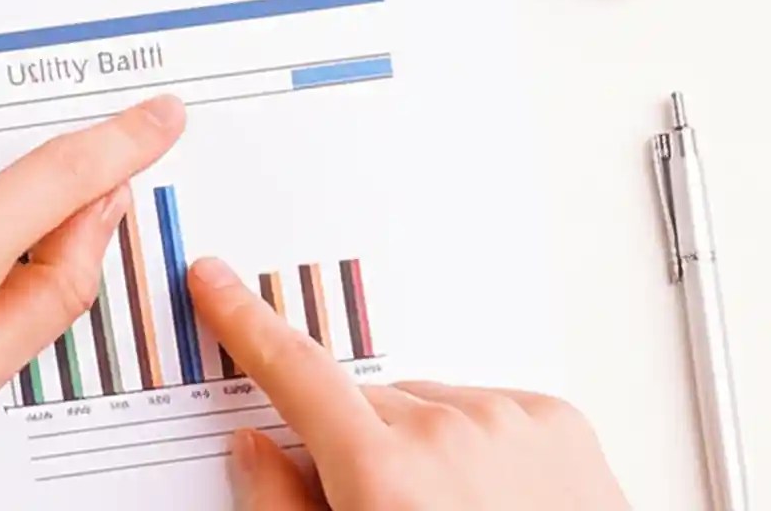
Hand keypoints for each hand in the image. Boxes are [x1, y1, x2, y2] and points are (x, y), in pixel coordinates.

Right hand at [187, 258, 630, 510]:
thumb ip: (281, 508)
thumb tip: (253, 447)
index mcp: (383, 476)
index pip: (293, 375)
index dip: (246, 324)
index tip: (215, 282)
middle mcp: (446, 433)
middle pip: (363, 407)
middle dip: (356, 443)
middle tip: (377, 507)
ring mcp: (507, 421)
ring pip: (425, 406)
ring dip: (421, 445)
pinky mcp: (556, 420)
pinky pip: (484, 409)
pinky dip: (475, 442)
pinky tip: (489, 498)